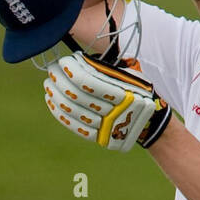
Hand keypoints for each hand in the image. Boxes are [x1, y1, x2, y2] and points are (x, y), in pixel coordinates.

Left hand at [44, 53, 171, 151]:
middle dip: (60, 82)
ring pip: (75, 112)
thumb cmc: (135, 89)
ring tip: (49, 85)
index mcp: (124, 92)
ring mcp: (109, 127)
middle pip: (78, 96)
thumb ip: (104, 68)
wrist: (150, 120)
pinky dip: (62, 115)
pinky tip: (53, 102)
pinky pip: (77, 128)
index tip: (61, 62)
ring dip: (57, 97)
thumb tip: (74, 60)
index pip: (88, 81)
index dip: (70, 71)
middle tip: (51, 71)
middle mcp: (117, 111)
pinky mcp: (102, 138)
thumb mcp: (128, 74)